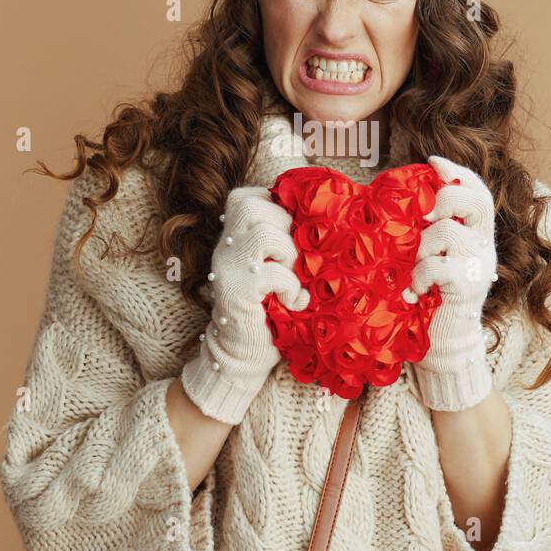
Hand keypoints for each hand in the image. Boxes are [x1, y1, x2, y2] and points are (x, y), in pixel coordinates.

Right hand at [180, 186, 309, 424]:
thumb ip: (286, 241)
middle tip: (293, 255)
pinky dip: (291, 288)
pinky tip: (292, 303)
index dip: (277, 207)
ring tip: (293, 277)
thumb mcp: (276, 266)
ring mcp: (227, 268)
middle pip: (251, 206)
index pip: (248, 196)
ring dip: (288, 254)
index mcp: (233, 236)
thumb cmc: (269, 308)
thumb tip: (326, 217)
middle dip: (283, 225)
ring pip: (262, 233)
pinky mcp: (236, 292)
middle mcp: (225, 246)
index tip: (293, 231)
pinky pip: (272, 274)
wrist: (243, 354)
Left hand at [403, 155, 496, 410]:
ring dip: (420, 246)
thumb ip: (422, 230)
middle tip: (419, 215)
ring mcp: (480, 265)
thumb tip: (395, 201)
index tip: (431, 161)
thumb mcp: (426, 256)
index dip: (456, 171)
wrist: (444, 343)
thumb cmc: (428, 296)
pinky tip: (413, 289)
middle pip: (472, 201)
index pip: (476, 191)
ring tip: (411, 266)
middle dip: (440, 199)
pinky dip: (420, 275)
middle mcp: (483, 244)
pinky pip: (440, 266)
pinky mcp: (470, 287)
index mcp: (474, 232)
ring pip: (447, 232)